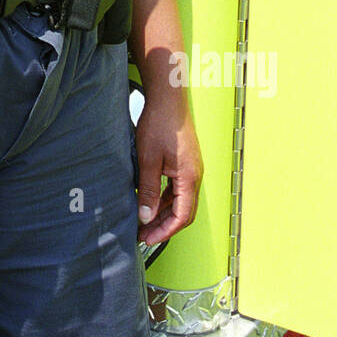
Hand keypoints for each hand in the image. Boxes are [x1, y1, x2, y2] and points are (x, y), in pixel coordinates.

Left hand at [134, 87, 202, 246]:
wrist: (167, 98)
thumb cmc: (159, 124)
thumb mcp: (148, 160)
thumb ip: (148, 190)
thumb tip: (145, 216)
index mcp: (189, 178)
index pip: (182, 216)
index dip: (165, 231)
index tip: (148, 239)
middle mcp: (194, 176)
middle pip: (182, 211)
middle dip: (163, 226)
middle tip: (142, 235)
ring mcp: (190, 169)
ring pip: (179, 200)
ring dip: (162, 213)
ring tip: (143, 222)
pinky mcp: (184, 163)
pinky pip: (176, 188)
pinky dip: (163, 199)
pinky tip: (148, 201)